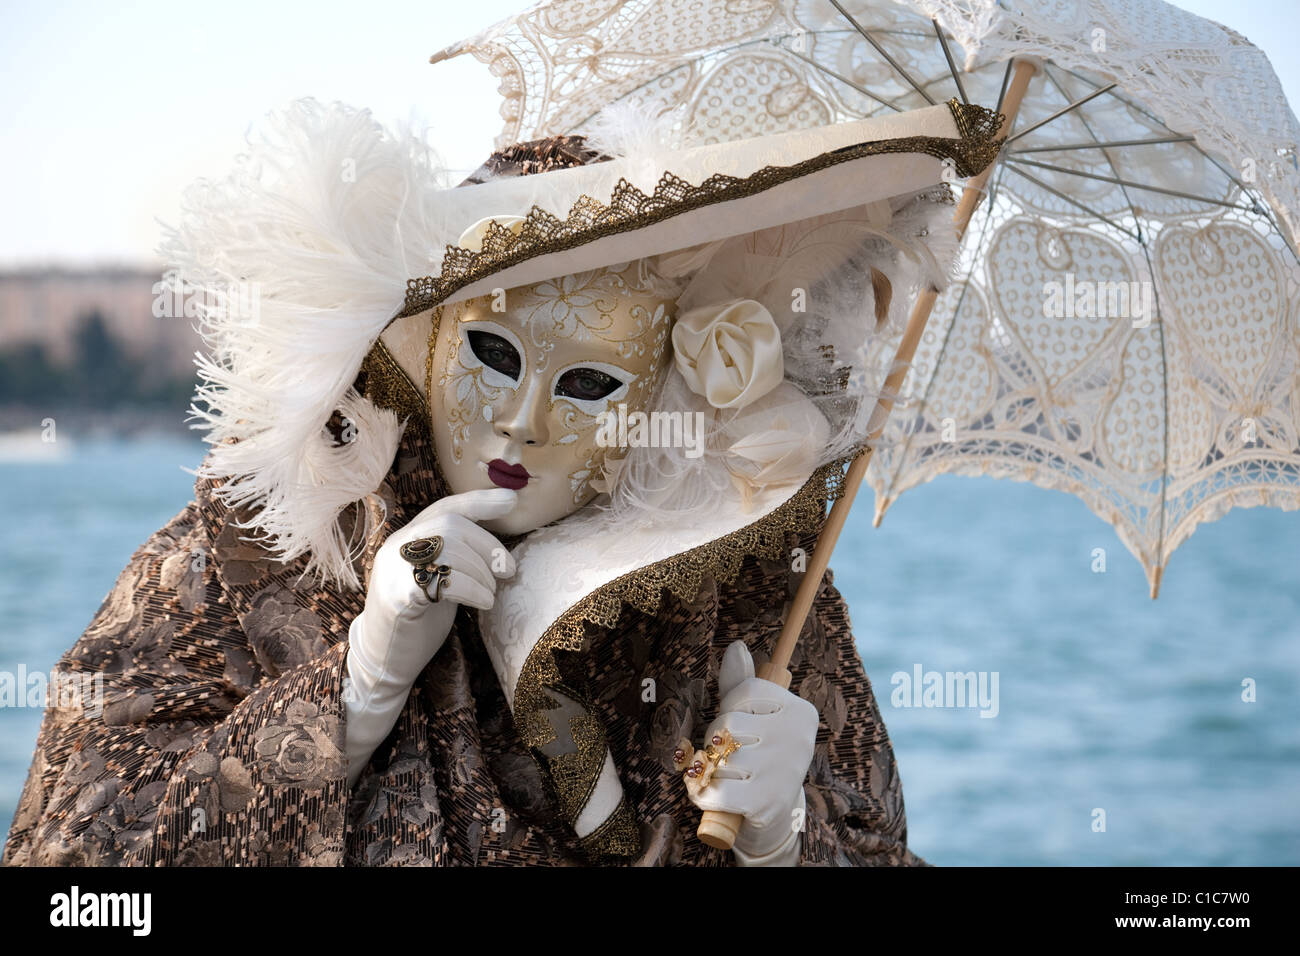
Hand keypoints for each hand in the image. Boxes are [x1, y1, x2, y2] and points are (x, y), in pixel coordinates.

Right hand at [344, 488, 516, 785]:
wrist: (384, 659)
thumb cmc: (419, 619)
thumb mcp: (439, 579)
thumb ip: (459, 559)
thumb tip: (503, 555)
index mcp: (408, 538)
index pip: (446, 508)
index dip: (480, 500)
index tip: (512, 499)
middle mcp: (397, 547)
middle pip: (451, 525)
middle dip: (488, 546)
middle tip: (506, 572)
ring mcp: (393, 570)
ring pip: (449, 550)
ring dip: (482, 573)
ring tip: (490, 595)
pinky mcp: (397, 598)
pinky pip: (441, 580)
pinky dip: (472, 589)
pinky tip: (481, 603)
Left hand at [685, 641, 818, 865]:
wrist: (775, 817)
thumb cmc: (759, 757)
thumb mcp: (754, 717)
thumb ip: (741, 683)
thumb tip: (736, 647)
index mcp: (801, 712)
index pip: (742, 692)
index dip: (728, 709)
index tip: (740, 726)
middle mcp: (798, 739)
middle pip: (726, 724)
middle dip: (714, 741)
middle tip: (728, 756)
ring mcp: (783, 771)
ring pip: (717, 757)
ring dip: (709, 770)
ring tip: (725, 777)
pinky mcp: (765, 803)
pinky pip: (713, 791)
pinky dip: (701, 795)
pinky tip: (712, 796)